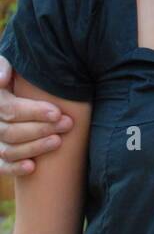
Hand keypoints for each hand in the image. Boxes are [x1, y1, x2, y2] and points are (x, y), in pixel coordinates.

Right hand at [0, 56, 73, 176]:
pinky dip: (15, 168)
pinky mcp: (0, 156)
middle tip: (67, 124)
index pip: (10, 109)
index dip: (34, 112)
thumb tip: (3, 80)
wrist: (24, 91)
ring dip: (34, 147)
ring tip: (58, 141)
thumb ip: (3, 67)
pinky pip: (2, 166)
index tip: (57, 112)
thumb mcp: (13, 66)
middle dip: (41, 129)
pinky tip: (32, 167)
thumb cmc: (23, 76)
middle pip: (10, 131)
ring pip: (8, 150)